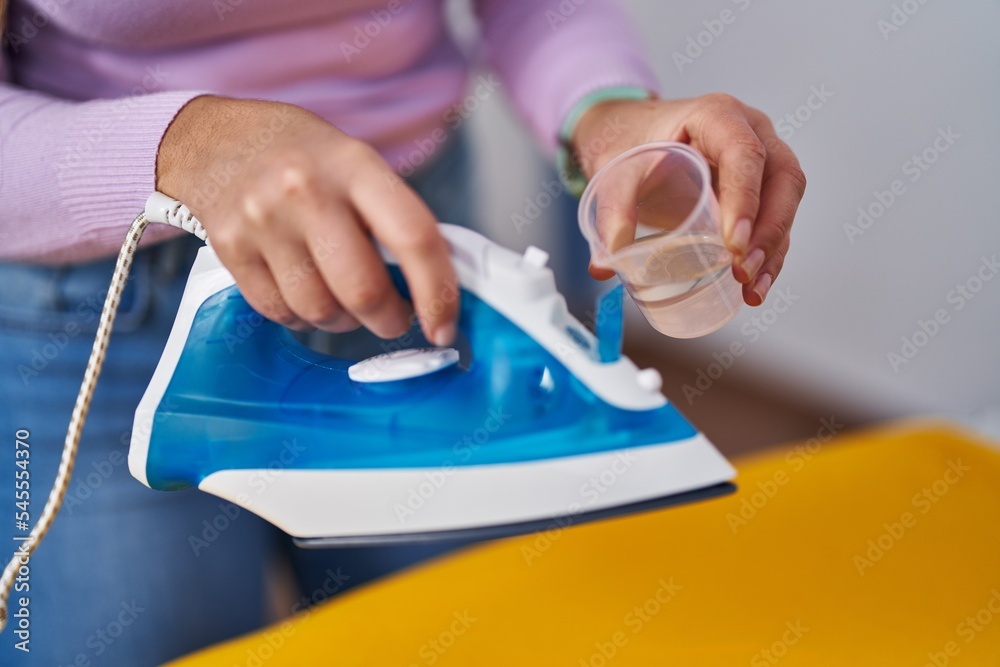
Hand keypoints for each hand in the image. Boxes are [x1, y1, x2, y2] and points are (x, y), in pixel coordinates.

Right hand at [156, 96, 456, 343]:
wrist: (214, 139)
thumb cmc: (300, 156)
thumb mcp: (356, 163)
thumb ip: (394, 219)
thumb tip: (438, 286)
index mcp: (354, 165)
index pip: (414, 237)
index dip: (438, 293)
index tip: (444, 325)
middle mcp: (307, 191)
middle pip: (364, 290)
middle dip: (389, 318)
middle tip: (393, 316)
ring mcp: (263, 221)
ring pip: (321, 311)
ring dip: (344, 321)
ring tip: (344, 297)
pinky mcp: (230, 249)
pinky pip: (281, 313)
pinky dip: (303, 317)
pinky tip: (306, 290)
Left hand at [571, 94, 805, 305]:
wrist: (632, 136)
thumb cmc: (631, 144)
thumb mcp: (616, 171)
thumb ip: (612, 210)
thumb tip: (607, 264)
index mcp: (718, 116)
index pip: (745, 153)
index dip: (746, 199)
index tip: (734, 243)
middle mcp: (751, 132)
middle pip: (782, 178)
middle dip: (768, 230)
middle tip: (743, 269)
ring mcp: (761, 161)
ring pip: (785, 203)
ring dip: (773, 250)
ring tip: (751, 288)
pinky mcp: (759, 190)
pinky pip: (775, 222)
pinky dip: (769, 256)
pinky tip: (755, 287)